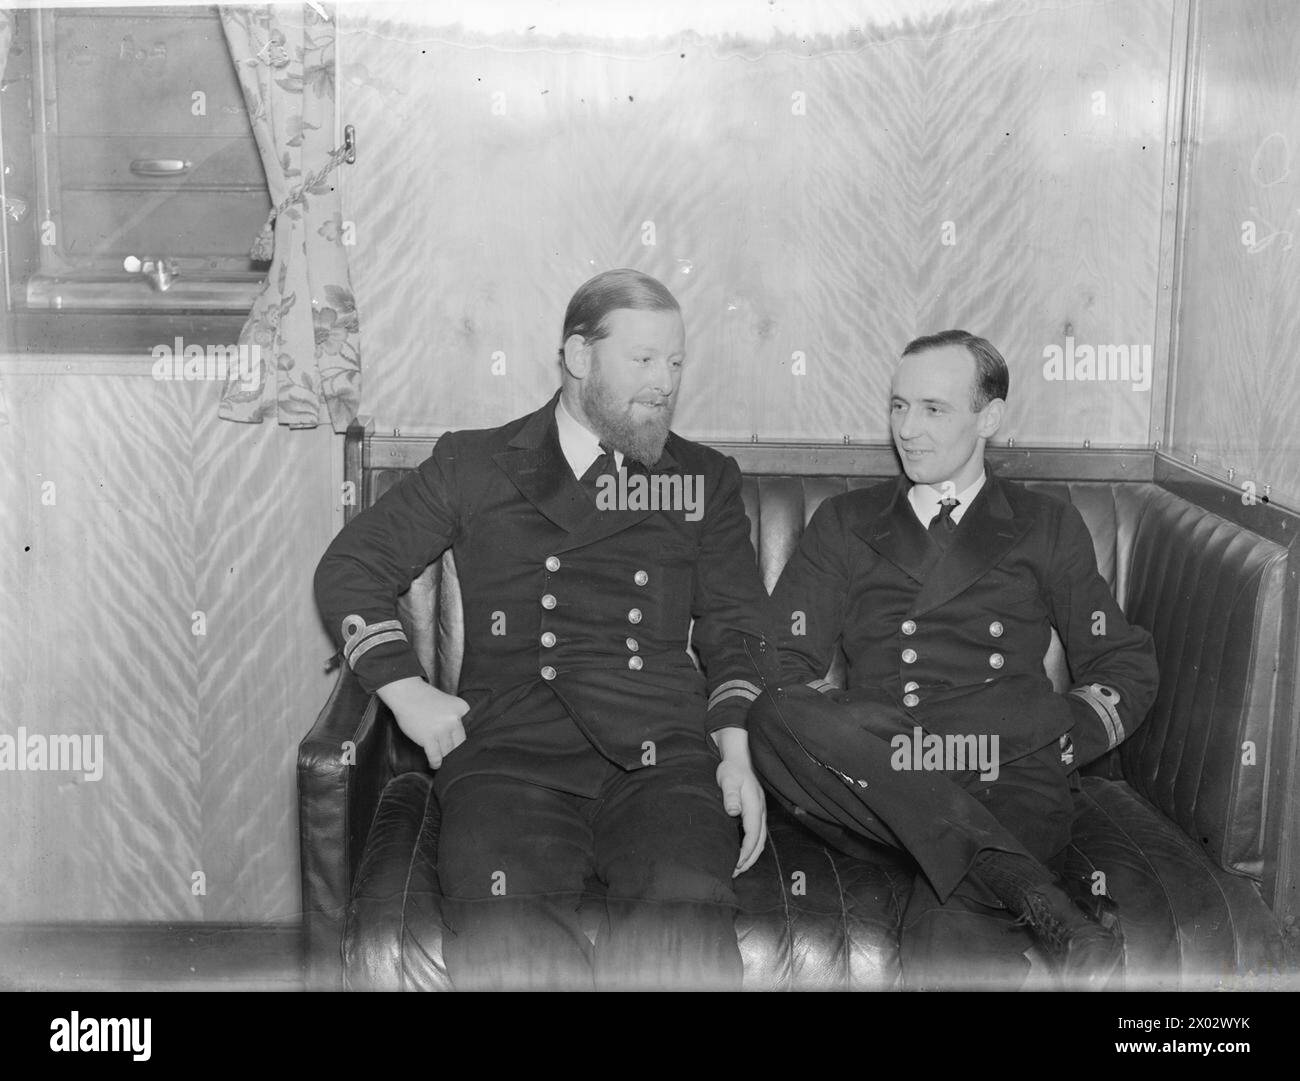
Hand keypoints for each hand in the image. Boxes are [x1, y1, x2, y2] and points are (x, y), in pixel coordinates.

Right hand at [376, 676, 469, 768]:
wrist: (407, 693)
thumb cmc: (426, 700)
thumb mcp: (448, 704)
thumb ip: (455, 718)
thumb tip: (458, 741)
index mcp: (462, 708)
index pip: (468, 730)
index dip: (463, 741)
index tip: (465, 750)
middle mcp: (454, 719)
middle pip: (460, 743)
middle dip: (455, 752)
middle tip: (452, 759)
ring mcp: (441, 729)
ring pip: (448, 751)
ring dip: (444, 758)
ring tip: (442, 762)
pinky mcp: (428, 737)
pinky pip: (435, 756)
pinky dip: (435, 762)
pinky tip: (434, 764)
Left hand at [713, 727, 767, 875]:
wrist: (739, 758)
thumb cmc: (731, 769)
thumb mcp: (727, 779)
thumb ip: (730, 795)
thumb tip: (734, 812)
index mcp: (754, 805)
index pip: (753, 834)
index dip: (746, 852)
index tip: (736, 864)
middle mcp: (760, 810)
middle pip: (760, 841)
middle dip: (749, 859)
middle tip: (736, 872)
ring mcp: (760, 811)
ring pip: (760, 839)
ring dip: (751, 855)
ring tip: (739, 867)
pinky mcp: (756, 811)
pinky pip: (757, 833)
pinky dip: (752, 846)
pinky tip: (742, 852)